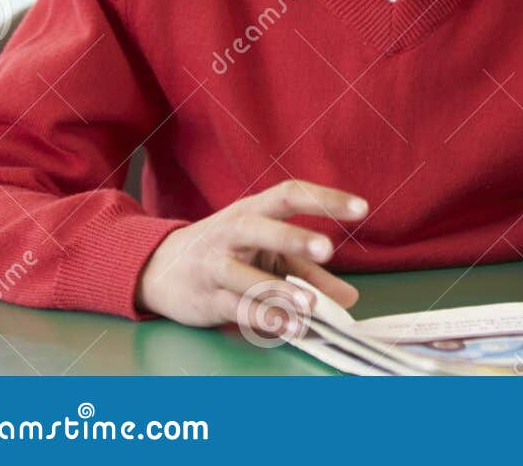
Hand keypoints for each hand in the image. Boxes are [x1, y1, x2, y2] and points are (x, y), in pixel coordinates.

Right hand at [136, 179, 367, 335]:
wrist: (159, 267)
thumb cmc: (228, 252)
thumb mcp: (267, 254)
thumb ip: (308, 273)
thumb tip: (349, 298)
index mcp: (252, 210)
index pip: (289, 195)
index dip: (325, 199)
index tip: (362, 208)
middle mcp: (231, 233)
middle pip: (260, 229)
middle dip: (293, 239)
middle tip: (327, 249)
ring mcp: (214, 265)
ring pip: (245, 276)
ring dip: (280, 292)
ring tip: (312, 307)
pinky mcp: (206, 298)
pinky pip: (236, 307)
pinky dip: (265, 319)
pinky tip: (291, 328)